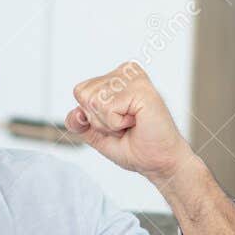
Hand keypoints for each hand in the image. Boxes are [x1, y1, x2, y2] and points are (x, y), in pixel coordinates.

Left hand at [66, 61, 190, 182]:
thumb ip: (79, 123)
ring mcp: (133, 78)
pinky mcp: (140, 88)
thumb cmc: (136, 147)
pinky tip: (137, 121)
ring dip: (110, 123)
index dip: (92, 116)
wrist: (158, 162)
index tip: (117, 122)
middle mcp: (124, 72)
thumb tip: (76, 112)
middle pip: (83, 94)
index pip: (80, 91)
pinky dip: (118, 124)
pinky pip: (107, 109)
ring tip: (132, 123)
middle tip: (125, 125)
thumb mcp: (97, 135)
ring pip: (94, 101)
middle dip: (99, 120)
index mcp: (115, 78)